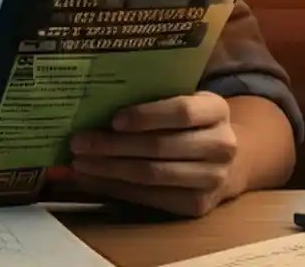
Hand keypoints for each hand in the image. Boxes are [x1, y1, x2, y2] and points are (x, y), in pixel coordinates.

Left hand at [68, 92, 238, 216]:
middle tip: (79, 142)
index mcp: (217, 110)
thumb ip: (152, 100)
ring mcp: (213, 178)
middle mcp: (222, 145)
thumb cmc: (189, 125)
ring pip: (152, 174)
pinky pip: (150, 198)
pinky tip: (94, 180)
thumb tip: (96, 103)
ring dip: (109, 170)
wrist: (225, 162)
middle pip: (160, 147)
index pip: (182, 112)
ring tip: (80, 163)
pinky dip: (116, 188)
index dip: (147, 116)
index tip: (113, 120)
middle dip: (113, 145)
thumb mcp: (184, 102)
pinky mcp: (198, 205)